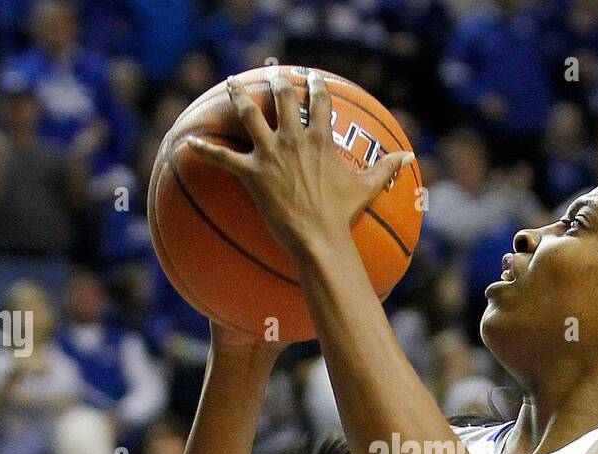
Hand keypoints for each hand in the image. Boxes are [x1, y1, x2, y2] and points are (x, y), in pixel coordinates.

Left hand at [185, 71, 412, 256]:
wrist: (319, 237)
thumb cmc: (343, 214)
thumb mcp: (368, 188)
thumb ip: (387, 168)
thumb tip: (409, 157)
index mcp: (320, 139)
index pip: (319, 101)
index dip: (316, 86)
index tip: (312, 77)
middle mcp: (293, 138)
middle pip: (283, 98)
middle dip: (277, 81)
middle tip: (271, 72)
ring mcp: (270, 153)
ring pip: (249, 114)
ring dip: (238, 96)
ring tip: (230, 85)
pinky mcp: (251, 173)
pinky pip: (222, 158)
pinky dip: (204, 150)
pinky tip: (188, 143)